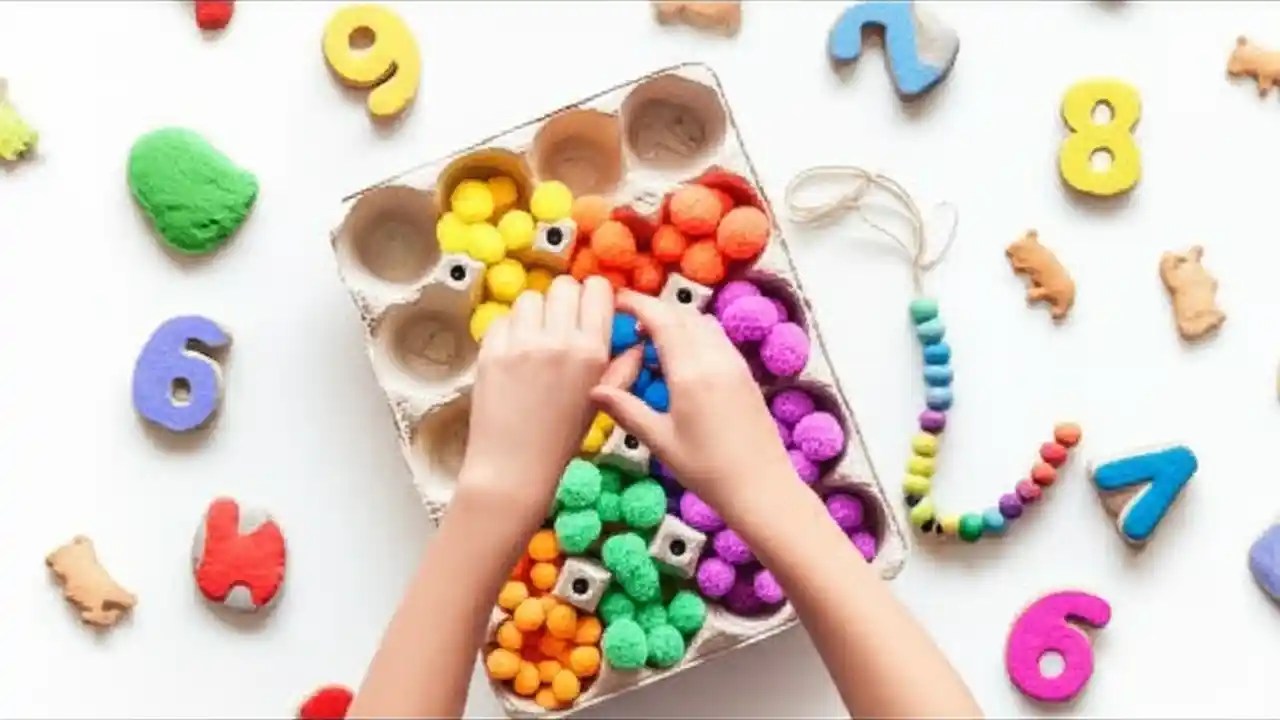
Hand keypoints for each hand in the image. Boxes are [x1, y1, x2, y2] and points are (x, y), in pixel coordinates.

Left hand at [460, 276, 616, 529]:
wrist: (513, 466)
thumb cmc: (561, 438)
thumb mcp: (601, 403)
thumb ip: (622, 368)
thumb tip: (637, 340)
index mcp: (591, 351)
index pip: (597, 289)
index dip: (594, 295)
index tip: (590, 307)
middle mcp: (558, 340)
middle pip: (564, 286)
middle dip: (565, 299)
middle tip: (561, 322)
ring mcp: (521, 342)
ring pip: (531, 297)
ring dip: (535, 312)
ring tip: (535, 337)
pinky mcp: (491, 349)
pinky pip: (503, 318)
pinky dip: (510, 329)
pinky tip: (513, 352)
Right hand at [589, 290, 793, 517]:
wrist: (762, 488)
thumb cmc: (706, 470)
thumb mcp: (660, 442)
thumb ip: (626, 410)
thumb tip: (594, 390)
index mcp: (691, 372)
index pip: (662, 320)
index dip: (637, 304)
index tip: (617, 301)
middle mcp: (715, 358)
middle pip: (683, 315)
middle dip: (655, 312)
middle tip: (629, 325)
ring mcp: (734, 364)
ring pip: (702, 324)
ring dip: (676, 322)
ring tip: (652, 343)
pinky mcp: (745, 374)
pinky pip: (716, 339)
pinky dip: (694, 335)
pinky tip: (681, 361)